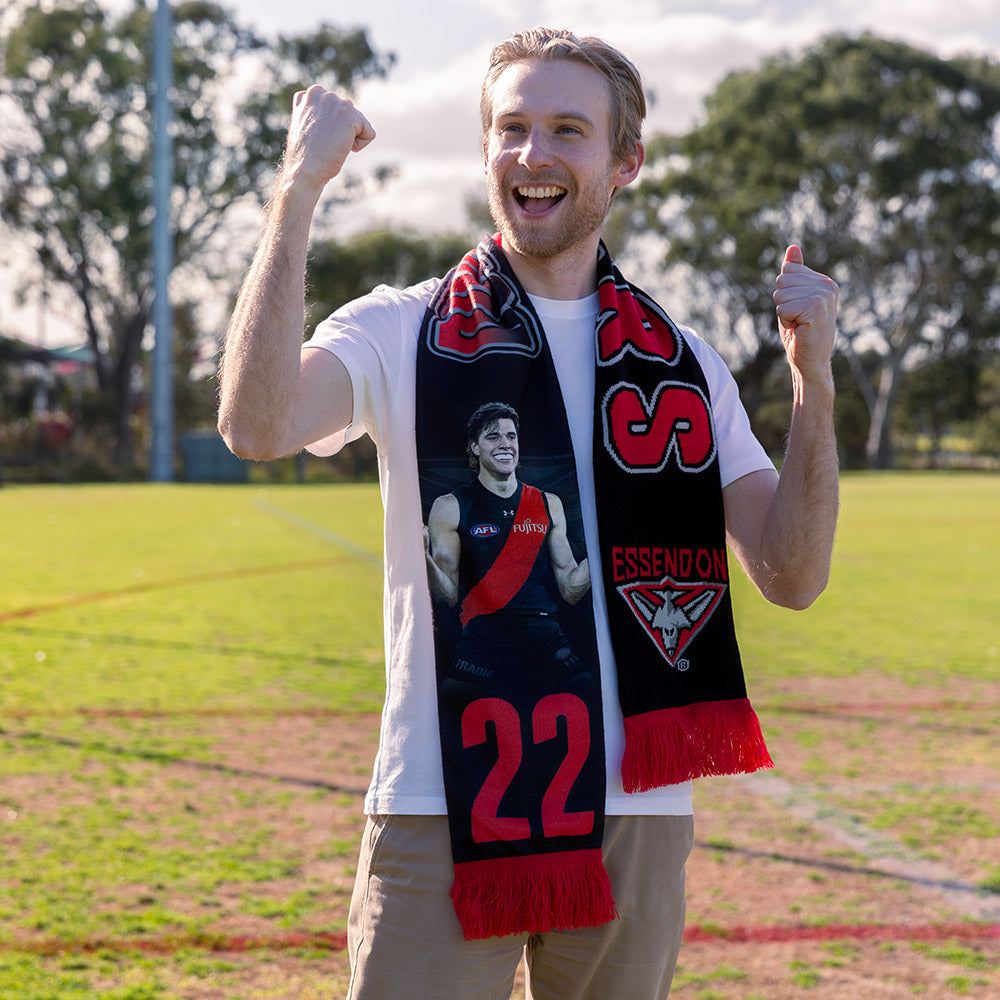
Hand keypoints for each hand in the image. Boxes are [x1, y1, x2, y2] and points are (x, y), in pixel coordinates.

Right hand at [282, 85, 375, 193]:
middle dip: (342, 132)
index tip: (318, 138)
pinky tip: (342, 148)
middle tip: (324, 143)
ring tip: (331, 145)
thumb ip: (318, 115)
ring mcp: (334, 101)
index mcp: (310, 95)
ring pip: (360, 123)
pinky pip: (370, 133)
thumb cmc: (306, 157)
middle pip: (350, 115)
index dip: (332, 129)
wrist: (304, 170)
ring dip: (350, 139)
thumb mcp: (307, 129)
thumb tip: (333, 118)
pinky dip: (360, 146)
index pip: (337, 110)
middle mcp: (321, 93)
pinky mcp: (349, 114)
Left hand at [772, 245, 837, 382]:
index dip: (784, 293)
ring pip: (781, 294)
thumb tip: (792, 247)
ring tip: (799, 325)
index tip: (797, 310)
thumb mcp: (793, 298)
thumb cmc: (799, 333)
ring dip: (784, 313)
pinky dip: (786, 321)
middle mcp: (827, 284)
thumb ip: (794, 273)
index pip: (787, 270)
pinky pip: (784, 307)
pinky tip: (800, 329)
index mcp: (823, 281)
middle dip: (782, 303)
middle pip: (782, 280)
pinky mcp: (817, 307)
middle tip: (797, 320)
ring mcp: (824, 295)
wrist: (810, 361)